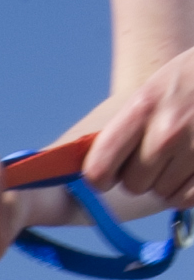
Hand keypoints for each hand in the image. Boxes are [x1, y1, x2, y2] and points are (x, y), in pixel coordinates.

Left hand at [84, 51, 193, 210]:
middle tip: (159, 156)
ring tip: (183, 155)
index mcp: (143, 109)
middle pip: (134, 185)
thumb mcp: (152, 92)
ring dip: (168, 182)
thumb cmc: (189, 81)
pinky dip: (188, 192)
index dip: (101, 178)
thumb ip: (125, 129)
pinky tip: (193, 169)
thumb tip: (95, 172)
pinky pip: (188, 199)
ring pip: (162, 194)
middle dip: (142, 176)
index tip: (108, 175)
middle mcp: (167, 131)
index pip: (99, 168)